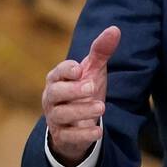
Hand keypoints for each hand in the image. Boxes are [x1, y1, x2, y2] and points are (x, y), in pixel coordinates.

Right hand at [42, 25, 120, 166]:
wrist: (77, 122)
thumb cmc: (83, 90)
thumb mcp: (93, 71)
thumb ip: (101, 51)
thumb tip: (115, 29)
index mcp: (57, 79)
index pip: (57, 72)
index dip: (66, 70)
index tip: (79, 69)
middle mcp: (52, 98)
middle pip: (56, 93)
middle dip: (73, 90)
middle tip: (92, 87)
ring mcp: (56, 118)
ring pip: (62, 115)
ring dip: (81, 111)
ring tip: (102, 107)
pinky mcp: (63, 136)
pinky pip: (69, 137)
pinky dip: (83, 134)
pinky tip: (99, 131)